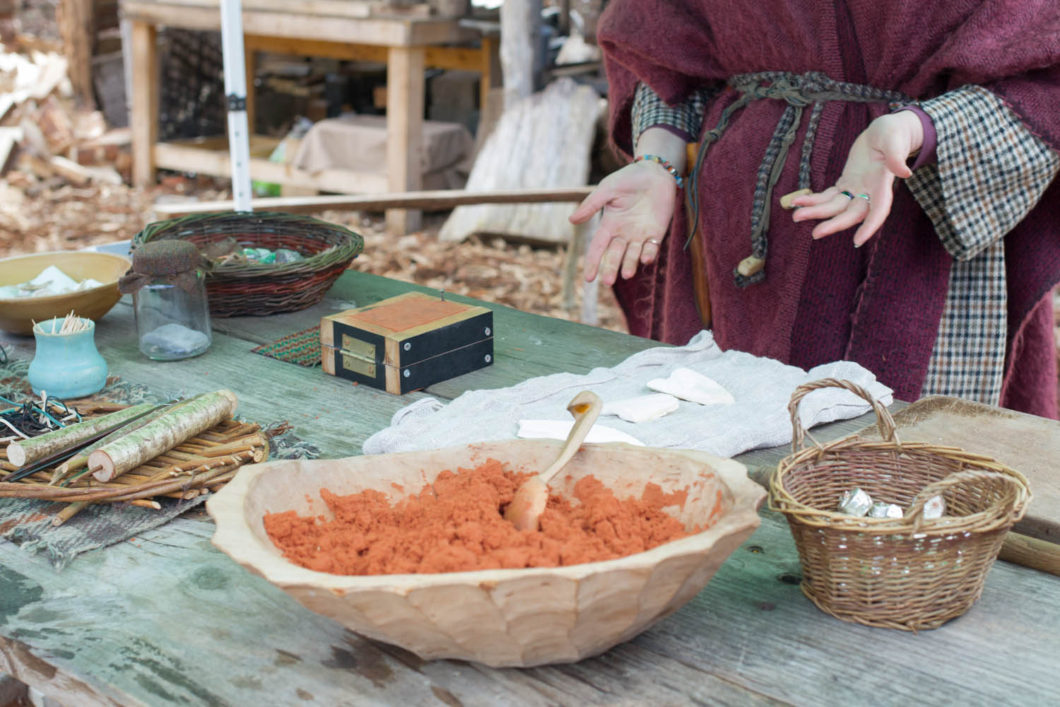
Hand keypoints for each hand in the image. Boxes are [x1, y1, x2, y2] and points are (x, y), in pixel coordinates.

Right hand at [569, 160, 676, 284]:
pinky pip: (652, 248)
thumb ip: (591, 205)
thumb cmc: (629, 179)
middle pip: (614, 256)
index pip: (598, 247)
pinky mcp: (657, 233)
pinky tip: (645, 259)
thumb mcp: (607, 189)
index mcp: (609, 224)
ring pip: (632, 256)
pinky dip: (648, 255)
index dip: (593, 262)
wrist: (655, 172)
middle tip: (608, 282)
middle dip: (611, 268)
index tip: (589, 279)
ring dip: (629, 265)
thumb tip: (571, 221)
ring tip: (627, 274)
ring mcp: (640, 235)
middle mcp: (623, 234)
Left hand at [790, 110, 923, 246]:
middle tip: (816, 234)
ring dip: (816, 213)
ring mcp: (857, 189)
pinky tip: (797, 202)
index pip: (879, 209)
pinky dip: (813, 200)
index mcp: (883, 184)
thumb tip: (904, 173)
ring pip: (836, 207)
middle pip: (852, 214)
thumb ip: (897, 156)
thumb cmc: (892, 133)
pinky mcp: (846, 184)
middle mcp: (870, 192)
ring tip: (796, 216)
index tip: (857, 241)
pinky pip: (828, 196)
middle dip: (834, 224)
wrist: (884, 132)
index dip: (870, 226)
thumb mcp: (894, 139)